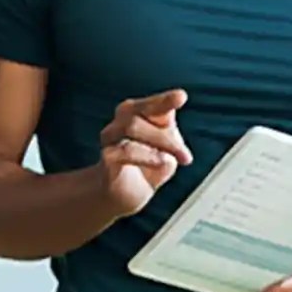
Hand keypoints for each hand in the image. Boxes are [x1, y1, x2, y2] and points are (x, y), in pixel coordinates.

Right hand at [94, 89, 193, 216]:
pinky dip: (146, 156)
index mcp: (140, 113)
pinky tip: (160, 162)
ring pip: (131, 126)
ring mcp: (111, 138)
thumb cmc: (148, 167)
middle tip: (185, 156)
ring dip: (159, 143)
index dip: (165, 100)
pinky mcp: (106, 157)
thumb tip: (172, 135)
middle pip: (141, 113)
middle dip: (167, 136)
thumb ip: (171, 138)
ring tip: (171, 160)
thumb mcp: (168, 151)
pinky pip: (124, 150)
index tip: (181, 97)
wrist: (126, 195)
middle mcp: (122, 120)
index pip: (153, 103)